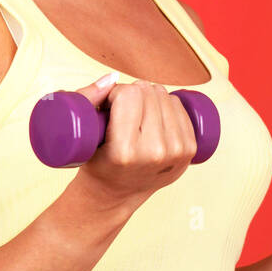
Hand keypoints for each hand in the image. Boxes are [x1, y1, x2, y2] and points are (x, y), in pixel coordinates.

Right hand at [73, 75, 197, 207]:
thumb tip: (112, 77)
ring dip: (150, 98)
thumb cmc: (96, 162)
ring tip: (137, 116)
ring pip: (165, 96)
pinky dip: (166, 105)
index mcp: (125, 151)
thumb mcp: (82, 134)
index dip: (115, 93)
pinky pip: (179, 106)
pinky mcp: (190, 149)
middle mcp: (155, 152)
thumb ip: (86, 99)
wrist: (118, 194)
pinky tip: (154, 118)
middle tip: (122, 112)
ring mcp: (176, 151)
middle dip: (132, 94)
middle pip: (148, 92)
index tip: (109, 106)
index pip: (128, 94)